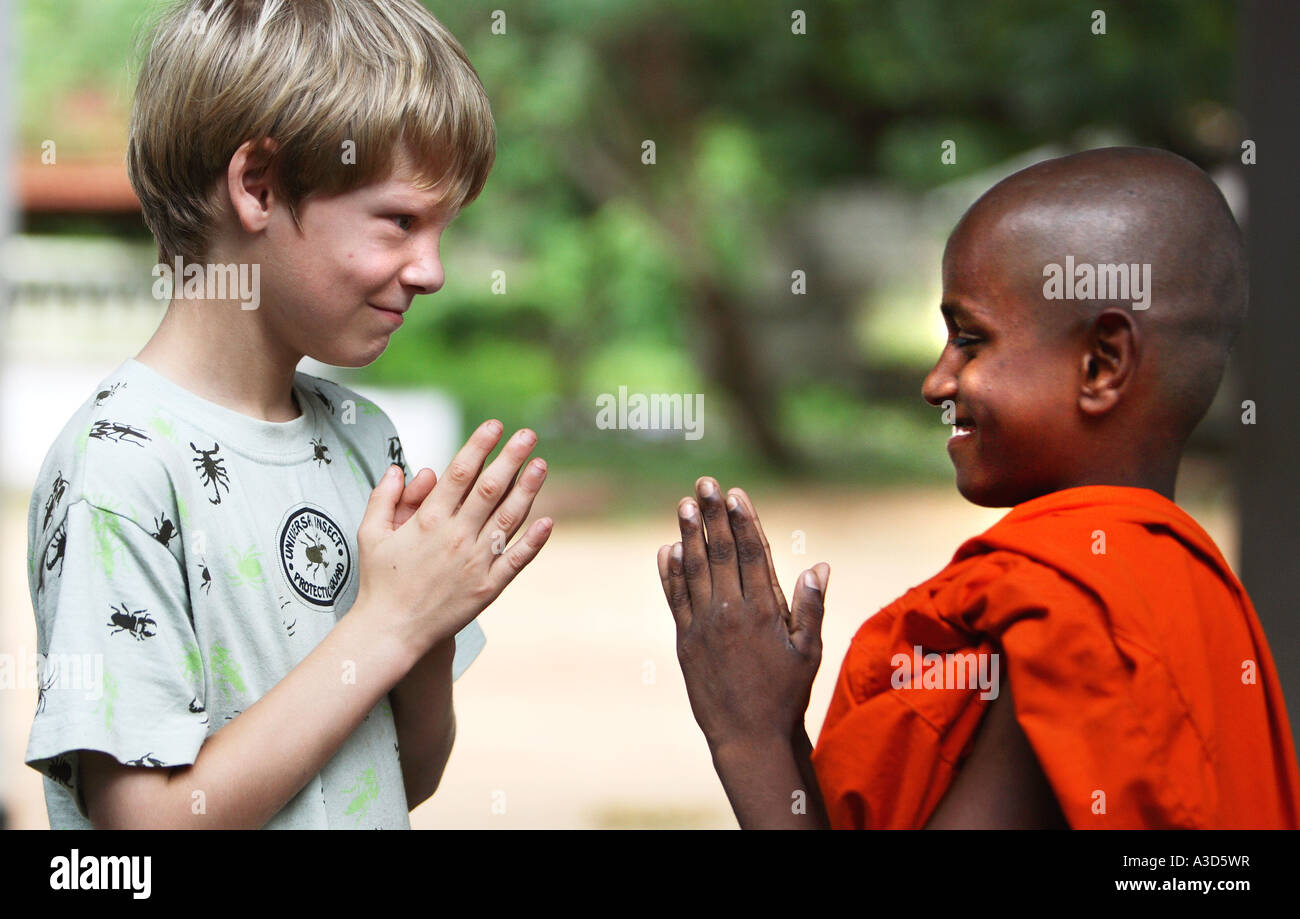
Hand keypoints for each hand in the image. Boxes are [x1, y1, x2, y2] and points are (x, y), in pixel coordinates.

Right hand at [356, 420, 552, 654]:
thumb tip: (397, 467)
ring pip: (508, 519)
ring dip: (528, 490)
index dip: (479, 446)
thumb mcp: (370, 534)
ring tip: (541, 464)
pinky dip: (533, 541)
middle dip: (511, 458)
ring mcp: (474, 563)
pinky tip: (548, 520)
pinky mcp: (487, 588)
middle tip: (528, 434)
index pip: (459, 474)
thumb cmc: (380, 580)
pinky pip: (515, 560)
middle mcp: (455, 537)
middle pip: (489, 489)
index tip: (495, 425)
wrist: (391, 631)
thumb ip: (384, 497)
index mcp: (428, 521)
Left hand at [656, 476, 828, 753]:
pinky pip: (676, 600)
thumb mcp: (809, 652)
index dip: (744, 521)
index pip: (754, 556)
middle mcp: (732, 613)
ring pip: (695, 571)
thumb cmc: (786, 694)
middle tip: (705, 483)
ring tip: (683, 505)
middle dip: (712, 516)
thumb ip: (811, 607)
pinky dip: (670, 574)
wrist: (749, 737)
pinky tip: (667, 549)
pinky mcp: (685, 642)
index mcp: (765, 612)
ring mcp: (705, 627)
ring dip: (688, 535)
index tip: (736, 495)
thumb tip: (819, 566)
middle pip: (722, 554)